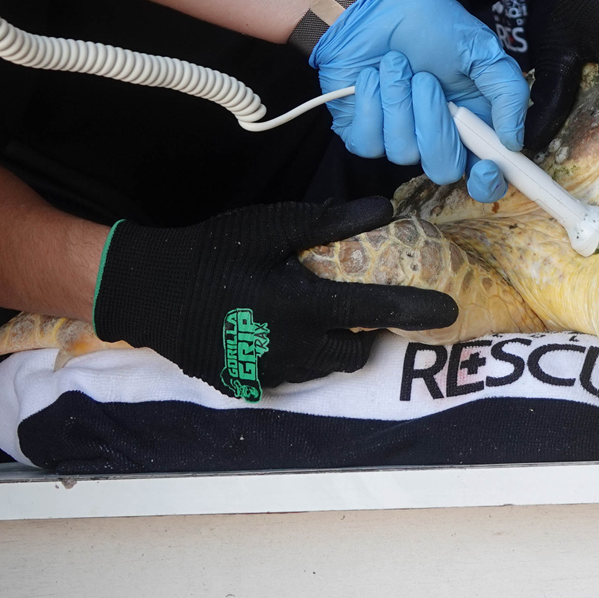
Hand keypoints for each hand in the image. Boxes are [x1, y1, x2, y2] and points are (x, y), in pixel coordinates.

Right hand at [91, 198, 456, 399]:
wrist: (149, 290)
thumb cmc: (214, 252)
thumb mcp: (271, 226)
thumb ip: (329, 223)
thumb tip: (383, 211)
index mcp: (302, 306)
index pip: (375, 312)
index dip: (416, 311)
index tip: (448, 312)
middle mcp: (292, 348)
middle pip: (354, 354)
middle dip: (362, 336)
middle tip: (350, 309)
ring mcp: (268, 373)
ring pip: (323, 368)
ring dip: (329, 346)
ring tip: (308, 316)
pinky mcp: (247, 386)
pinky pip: (289, 375)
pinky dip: (294, 356)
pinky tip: (273, 331)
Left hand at [311, 0, 526, 201]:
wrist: (376, 6)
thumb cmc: (430, 23)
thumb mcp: (481, 49)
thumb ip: (507, 92)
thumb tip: (514, 140)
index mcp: (472, 124)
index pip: (486, 175)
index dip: (487, 183)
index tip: (486, 168)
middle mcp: (438, 137)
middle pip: (444, 169)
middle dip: (435, 125)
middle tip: (427, 81)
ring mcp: (399, 137)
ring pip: (404, 152)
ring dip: (399, 101)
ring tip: (396, 64)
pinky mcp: (363, 133)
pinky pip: (368, 143)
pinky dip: (371, 104)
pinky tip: (372, 76)